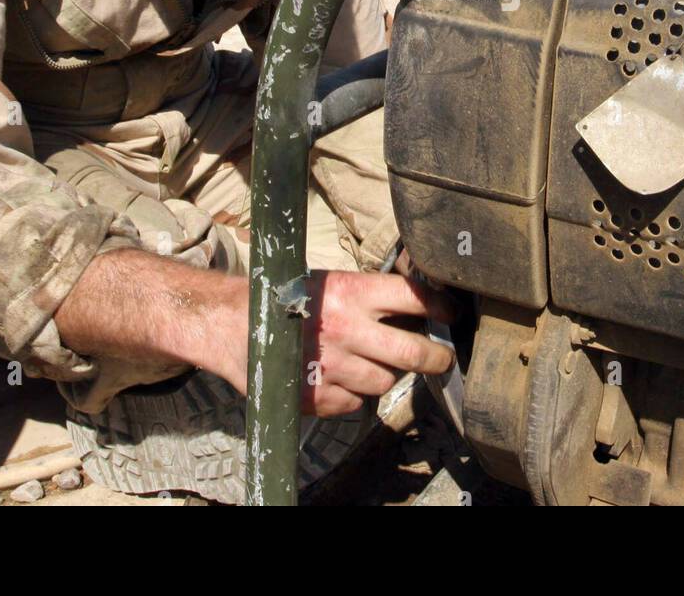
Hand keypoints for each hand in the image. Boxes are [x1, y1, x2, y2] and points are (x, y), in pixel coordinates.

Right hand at [301, 270, 455, 415]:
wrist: (231, 324)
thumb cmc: (286, 296)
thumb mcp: (331, 281)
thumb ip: (370, 294)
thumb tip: (420, 304)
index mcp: (350, 292)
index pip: (415, 298)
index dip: (442, 307)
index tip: (452, 313)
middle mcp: (346, 330)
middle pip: (414, 353)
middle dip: (437, 359)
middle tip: (443, 359)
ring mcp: (332, 367)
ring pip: (386, 381)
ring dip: (383, 373)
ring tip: (365, 360)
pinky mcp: (317, 397)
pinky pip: (356, 402)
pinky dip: (353, 393)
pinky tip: (337, 376)